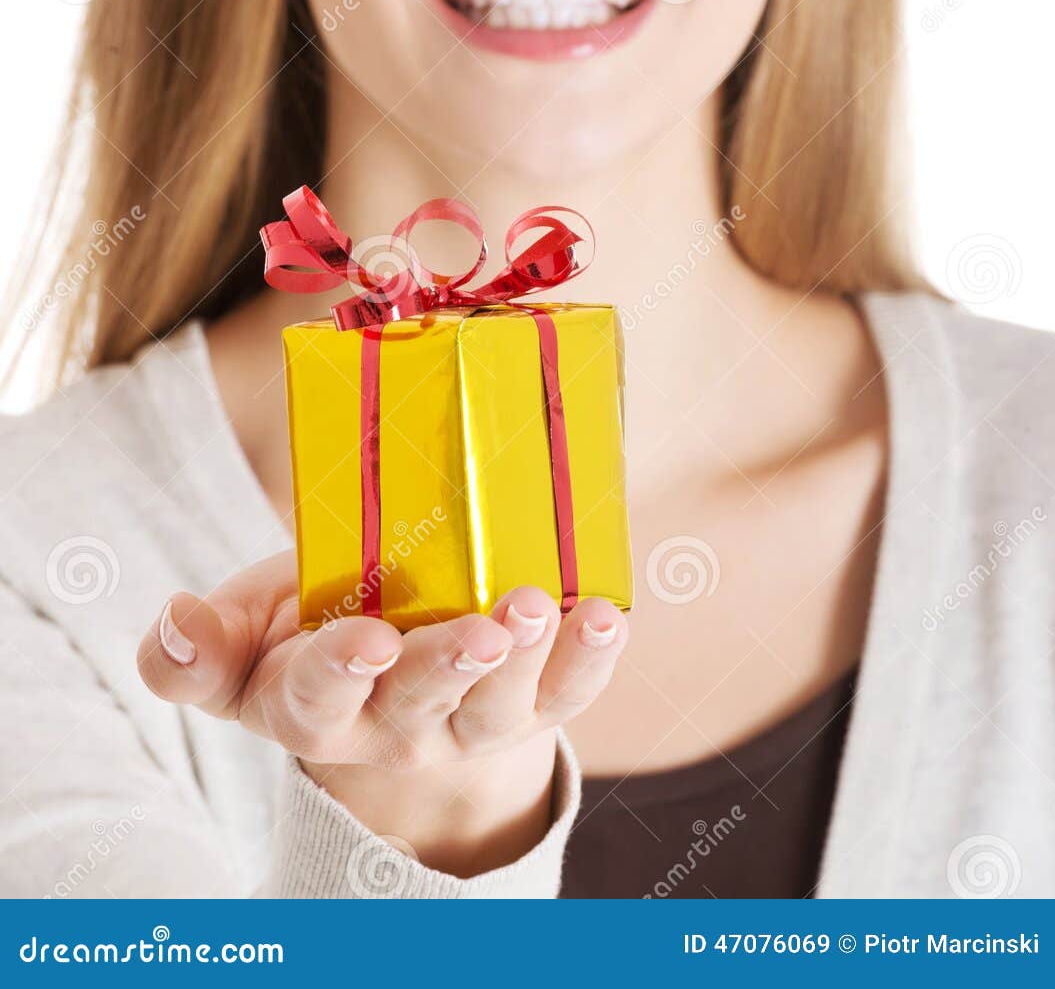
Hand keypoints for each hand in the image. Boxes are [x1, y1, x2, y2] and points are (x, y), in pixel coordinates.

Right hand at [138, 550, 626, 869]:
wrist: (384, 656)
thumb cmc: (307, 624)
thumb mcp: (244, 633)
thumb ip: (197, 647)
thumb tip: (171, 621)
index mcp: (311, 703)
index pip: (319, 695)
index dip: (341, 669)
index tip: (366, 638)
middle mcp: (394, 724)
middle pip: (422, 703)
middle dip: (452, 666)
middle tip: (485, 628)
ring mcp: (467, 719)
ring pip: (499, 707)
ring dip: (529, 661)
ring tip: (541, 609)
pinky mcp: (530, 704)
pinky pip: (566, 695)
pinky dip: (590, 659)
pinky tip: (604, 616)